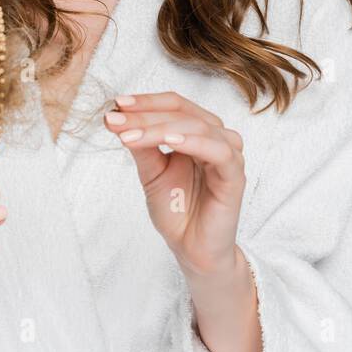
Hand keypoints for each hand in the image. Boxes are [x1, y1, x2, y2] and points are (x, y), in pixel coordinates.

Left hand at [105, 91, 245, 278]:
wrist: (191, 249)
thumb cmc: (176, 209)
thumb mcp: (151, 172)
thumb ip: (141, 145)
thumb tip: (118, 117)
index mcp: (197, 133)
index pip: (174, 105)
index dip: (146, 102)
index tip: (115, 105)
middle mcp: (215, 138)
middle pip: (183, 113)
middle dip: (146, 115)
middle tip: (115, 120)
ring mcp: (228, 155)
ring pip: (198, 127)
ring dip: (161, 128)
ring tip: (131, 136)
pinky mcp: (235, 176)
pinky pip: (219, 152)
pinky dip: (194, 143)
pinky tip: (171, 143)